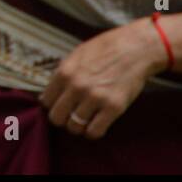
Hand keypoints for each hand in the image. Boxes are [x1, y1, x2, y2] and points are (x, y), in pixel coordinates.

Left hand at [39, 18, 167, 139]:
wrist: (135, 48)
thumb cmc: (105, 50)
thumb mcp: (75, 56)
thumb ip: (62, 75)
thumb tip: (49, 95)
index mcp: (64, 72)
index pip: (46, 102)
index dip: (52, 106)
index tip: (59, 106)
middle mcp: (77, 86)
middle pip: (57, 117)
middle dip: (62, 119)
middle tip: (70, 115)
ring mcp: (95, 98)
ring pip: (74, 127)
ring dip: (78, 127)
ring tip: (84, 120)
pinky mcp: (114, 107)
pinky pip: (95, 131)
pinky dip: (93, 132)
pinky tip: (96, 124)